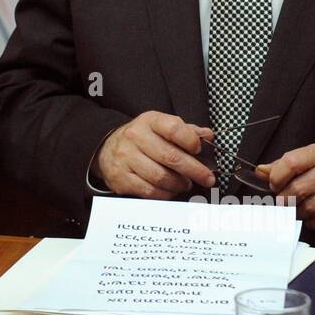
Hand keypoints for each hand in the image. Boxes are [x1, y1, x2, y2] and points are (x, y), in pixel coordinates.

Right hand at [95, 112, 214, 199]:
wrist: (107, 148)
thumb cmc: (141, 138)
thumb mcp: (160, 127)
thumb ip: (185, 130)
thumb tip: (207, 135)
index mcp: (149, 121)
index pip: (173, 128)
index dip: (191, 141)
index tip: (199, 149)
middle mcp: (135, 137)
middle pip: (170, 157)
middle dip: (194, 170)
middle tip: (207, 177)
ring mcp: (126, 158)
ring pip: (161, 177)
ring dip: (179, 184)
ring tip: (186, 183)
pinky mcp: (121, 178)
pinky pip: (149, 190)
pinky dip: (165, 193)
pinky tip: (171, 190)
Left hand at [264, 143, 314, 230]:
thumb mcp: (314, 160)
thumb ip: (286, 165)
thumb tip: (260, 171)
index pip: (291, 162)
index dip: (276, 177)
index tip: (273, 184)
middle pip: (297, 189)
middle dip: (285, 198)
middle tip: (284, 200)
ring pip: (308, 208)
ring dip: (298, 211)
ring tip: (300, 207)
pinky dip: (312, 221)